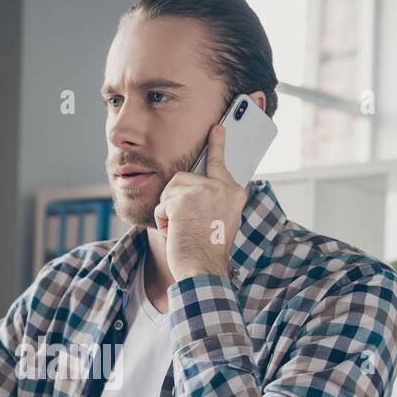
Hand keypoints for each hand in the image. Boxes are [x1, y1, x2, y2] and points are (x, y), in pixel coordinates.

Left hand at [153, 124, 247, 280]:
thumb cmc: (208, 250)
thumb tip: (199, 183)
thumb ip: (214, 198)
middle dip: (176, 201)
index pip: (222, 163)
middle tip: (183, 223)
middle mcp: (222, 188)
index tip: (217, 127)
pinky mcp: (183, 200)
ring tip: (183, 230)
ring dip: (170, 212)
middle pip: (184, 179)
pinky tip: (176, 234)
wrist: (202, 270)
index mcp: (234, 193)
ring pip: (171, 190)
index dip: (217, 144)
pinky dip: (164, 222)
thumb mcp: (220, 220)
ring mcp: (203, 192)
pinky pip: (162, 205)